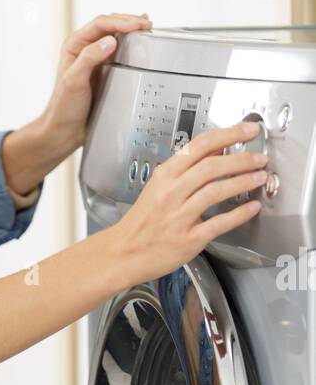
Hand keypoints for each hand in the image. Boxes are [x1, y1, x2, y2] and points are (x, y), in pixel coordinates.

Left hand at [38, 12, 152, 155]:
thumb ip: (90, 58)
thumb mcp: (74, 80)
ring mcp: (94, 58)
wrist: (64, 130)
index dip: (120, 21)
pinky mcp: (103, 69)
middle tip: (147, 24)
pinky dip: (130, 43)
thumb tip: (110, 41)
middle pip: (109, 25)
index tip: (137, 24)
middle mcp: (83, 48)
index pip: (100, 24)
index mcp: (74, 45)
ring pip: (115, 35)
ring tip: (146, 27)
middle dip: (128, 22)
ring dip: (131, 29)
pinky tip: (139, 39)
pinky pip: (118, 50)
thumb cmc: (64, 108)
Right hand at [113, 120, 267, 284]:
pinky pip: (218, 223)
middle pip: (212, 166)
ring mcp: (179, 216)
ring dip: (243, 181)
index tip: (248, 130)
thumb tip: (218, 149)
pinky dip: (239, 214)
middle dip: (242, 159)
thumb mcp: (159, 187)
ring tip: (259, 177)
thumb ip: (187, 169)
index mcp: (164, 176)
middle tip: (260, 158)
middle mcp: (171, 193)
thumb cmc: (142, 222)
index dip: (229, 134)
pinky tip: (252, 207)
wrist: (123, 253)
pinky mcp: (188, 239)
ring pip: (216, 191)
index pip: (200, 145)